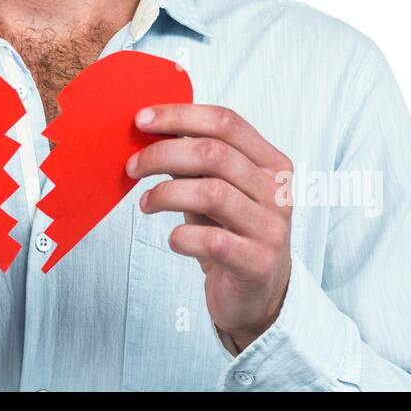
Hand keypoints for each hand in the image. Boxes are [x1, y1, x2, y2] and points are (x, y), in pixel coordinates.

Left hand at [127, 103, 292, 352]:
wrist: (257, 295)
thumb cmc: (230, 232)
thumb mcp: (215, 189)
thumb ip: (194, 160)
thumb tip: (151, 130)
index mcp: (271, 163)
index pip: (226, 122)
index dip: (179, 115)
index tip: (142, 120)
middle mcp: (277, 191)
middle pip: (215, 153)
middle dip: (163, 154)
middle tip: (133, 166)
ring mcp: (271, 228)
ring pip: (212, 193)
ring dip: (166, 194)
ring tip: (146, 203)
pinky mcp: (257, 263)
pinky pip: (212, 241)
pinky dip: (182, 237)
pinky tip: (174, 240)